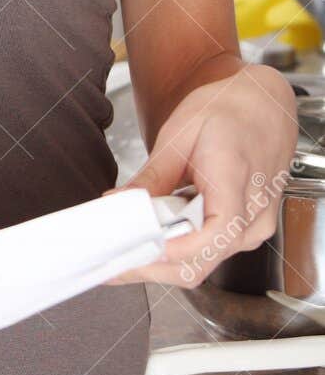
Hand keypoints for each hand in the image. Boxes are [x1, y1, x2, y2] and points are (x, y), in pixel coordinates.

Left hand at [103, 62, 297, 287]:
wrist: (265, 106)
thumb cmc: (227, 111)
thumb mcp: (180, 135)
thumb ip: (151, 177)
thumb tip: (117, 203)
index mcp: (236, 179)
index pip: (214, 233)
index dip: (172, 249)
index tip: (135, 252)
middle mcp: (253, 214)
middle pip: (200, 262)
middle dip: (151, 268)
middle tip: (110, 263)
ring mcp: (254, 227)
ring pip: (202, 264)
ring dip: (161, 264)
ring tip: (124, 252)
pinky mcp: (247, 231)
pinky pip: (209, 253)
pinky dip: (177, 253)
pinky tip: (151, 243)